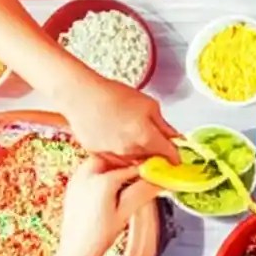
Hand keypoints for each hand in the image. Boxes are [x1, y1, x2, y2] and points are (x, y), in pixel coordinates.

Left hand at [52, 155, 160, 255]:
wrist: (76, 250)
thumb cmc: (99, 236)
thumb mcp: (125, 213)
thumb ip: (142, 192)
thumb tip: (159, 180)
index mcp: (102, 181)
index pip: (131, 168)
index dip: (147, 168)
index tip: (158, 170)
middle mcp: (86, 175)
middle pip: (112, 158)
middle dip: (127, 163)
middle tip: (141, 172)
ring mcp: (77, 179)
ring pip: (100, 162)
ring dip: (114, 167)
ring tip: (128, 180)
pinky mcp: (73, 186)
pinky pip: (90, 171)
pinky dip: (103, 173)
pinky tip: (112, 187)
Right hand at [62, 74, 179, 162]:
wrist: (79, 94)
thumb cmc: (113, 95)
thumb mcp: (149, 104)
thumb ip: (164, 124)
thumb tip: (174, 136)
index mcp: (146, 137)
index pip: (169, 155)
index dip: (175, 156)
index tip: (176, 157)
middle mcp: (130, 150)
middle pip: (151, 159)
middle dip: (156, 154)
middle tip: (154, 142)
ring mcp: (113, 154)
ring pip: (133, 161)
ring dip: (138, 155)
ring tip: (132, 135)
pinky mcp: (98, 154)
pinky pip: (115, 158)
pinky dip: (120, 152)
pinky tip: (116, 137)